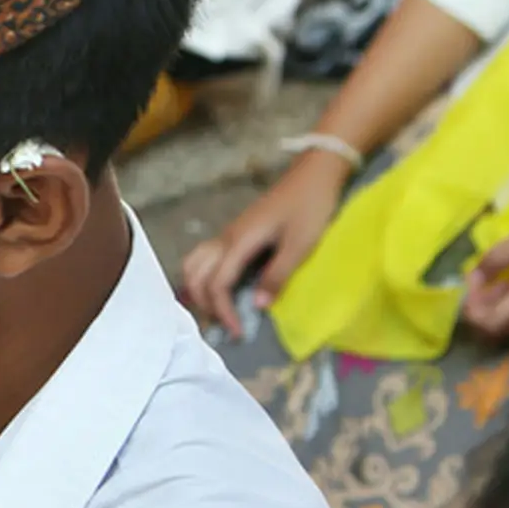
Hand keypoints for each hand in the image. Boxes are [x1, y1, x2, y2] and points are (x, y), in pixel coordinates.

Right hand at [181, 154, 350, 333]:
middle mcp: (225, 238)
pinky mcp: (234, 233)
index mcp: (239, 242)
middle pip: (195, 275)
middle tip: (224, 325)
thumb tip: (258, 306)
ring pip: (194, 264)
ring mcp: (227, 234)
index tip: (239, 333)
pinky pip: (204, 258)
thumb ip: (278, 275)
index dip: (224, 311)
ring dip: (197, 290)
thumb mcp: (301, 245)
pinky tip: (220, 288)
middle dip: (204, 304)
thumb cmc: (311, 207)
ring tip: (215, 309)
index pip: (217, 284)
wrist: (314, 174)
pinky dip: (203, 277)